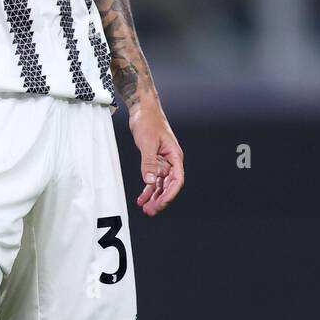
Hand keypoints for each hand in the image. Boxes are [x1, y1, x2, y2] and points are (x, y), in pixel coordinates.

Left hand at [128, 101, 183, 215]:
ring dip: (154, 196)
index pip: (177, 180)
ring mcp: (162, 161)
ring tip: (146, 208)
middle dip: (160, 199)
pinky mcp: (154, 160)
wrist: (142, 109)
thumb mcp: (148, 143)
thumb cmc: (149, 121)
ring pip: (160, 184)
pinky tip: (142, 198)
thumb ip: (149, 163)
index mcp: (175, 156)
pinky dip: (147, 188)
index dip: (170, 194)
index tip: (160, 203)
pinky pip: (153, 178)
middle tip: (150, 210)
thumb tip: (149, 181)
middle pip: (169, 185)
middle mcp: (171, 160)